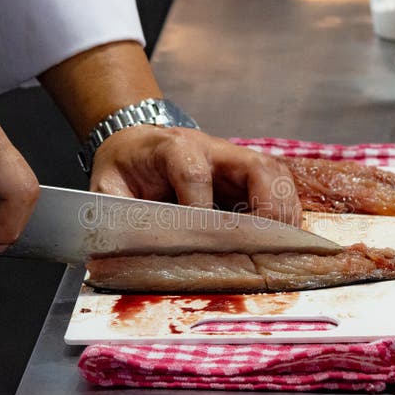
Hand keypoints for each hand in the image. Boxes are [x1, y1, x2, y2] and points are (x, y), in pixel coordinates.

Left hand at [89, 125, 301, 226]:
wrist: (136, 144)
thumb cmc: (125, 169)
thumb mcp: (107, 188)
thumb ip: (113, 213)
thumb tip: (124, 251)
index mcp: (171, 149)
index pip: (194, 173)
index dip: (200, 206)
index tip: (202, 239)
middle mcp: (212, 149)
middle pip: (255, 168)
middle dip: (265, 207)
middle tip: (265, 244)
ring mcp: (236, 160)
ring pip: (275, 176)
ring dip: (284, 211)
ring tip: (285, 247)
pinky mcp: (249, 173)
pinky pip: (279, 188)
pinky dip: (287, 213)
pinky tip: (285, 241)